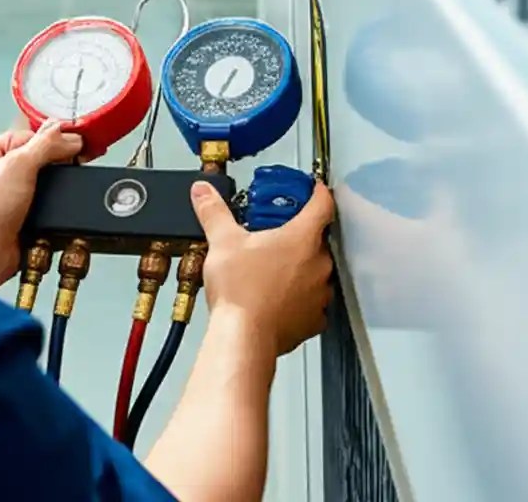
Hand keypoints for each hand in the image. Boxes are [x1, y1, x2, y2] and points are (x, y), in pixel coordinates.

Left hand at [0, 119, 81, 287]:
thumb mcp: (21, 163)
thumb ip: (46, 144)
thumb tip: (69, 134)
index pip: (23, 137)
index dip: (46, 137)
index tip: (69, 141)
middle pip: (35, 162)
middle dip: (54, 165)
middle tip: (73, 164)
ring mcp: (9, 203)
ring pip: (42, 189)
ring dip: (54, 192)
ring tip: (63, 191)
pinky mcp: (21, 224)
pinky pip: (45, 213)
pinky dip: (54, 214)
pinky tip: (59, 212)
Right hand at [190, 179, 335, 356]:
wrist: (244, 337)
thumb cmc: (240, 292)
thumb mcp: (222, 242)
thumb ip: (214, 212)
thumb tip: (204, 192)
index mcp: (302, 238)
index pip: (323, 204)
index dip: (318, 193)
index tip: (312, 190)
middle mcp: (318, 264)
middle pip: (318, 239)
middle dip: (300, 235)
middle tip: (277, 235)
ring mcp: (320, 293)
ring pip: (317, 272)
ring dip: (301, 268)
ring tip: (273, 269)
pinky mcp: (314, 319)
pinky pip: (313, 302)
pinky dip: (300, 298)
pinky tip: (279, 298)